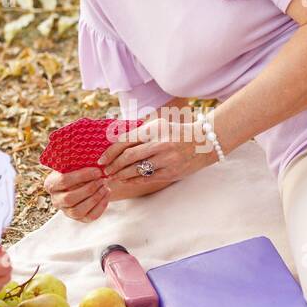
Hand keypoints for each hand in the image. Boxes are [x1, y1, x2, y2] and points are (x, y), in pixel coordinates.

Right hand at [44, 166, 109, 222]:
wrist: (82, 182)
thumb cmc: (78, 169)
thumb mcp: (74, 163)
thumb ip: (78, 160)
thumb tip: (91, 154)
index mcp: (51, 184)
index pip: (64, 181)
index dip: (82, 176)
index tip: (97, 170)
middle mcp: (56, 200)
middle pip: (70, 198)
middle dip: (89, 189)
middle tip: (102, 179)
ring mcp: (66, 211)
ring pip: (78, 210)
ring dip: (95, 198)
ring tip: (105, 187)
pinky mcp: (78, 219)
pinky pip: (89, 217)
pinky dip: (100, 207)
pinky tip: (107, 195)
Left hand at [99, 117, 215, 188]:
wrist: (204, 143)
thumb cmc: (177, 133)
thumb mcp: (159, 126)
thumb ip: (139, 133)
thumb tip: (115, 143)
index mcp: (154, 129)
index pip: (126, 140)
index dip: (110, 151)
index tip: (102, 159)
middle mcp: (160, 143)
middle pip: (128, 156)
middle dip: (113, 165)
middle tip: (105, 170)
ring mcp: (166, 160)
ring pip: (136, 169)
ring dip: (121, 175)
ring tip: (113, 177)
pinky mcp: (171, 173)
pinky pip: (147, 178)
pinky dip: (133, 180)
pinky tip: (126, 181)